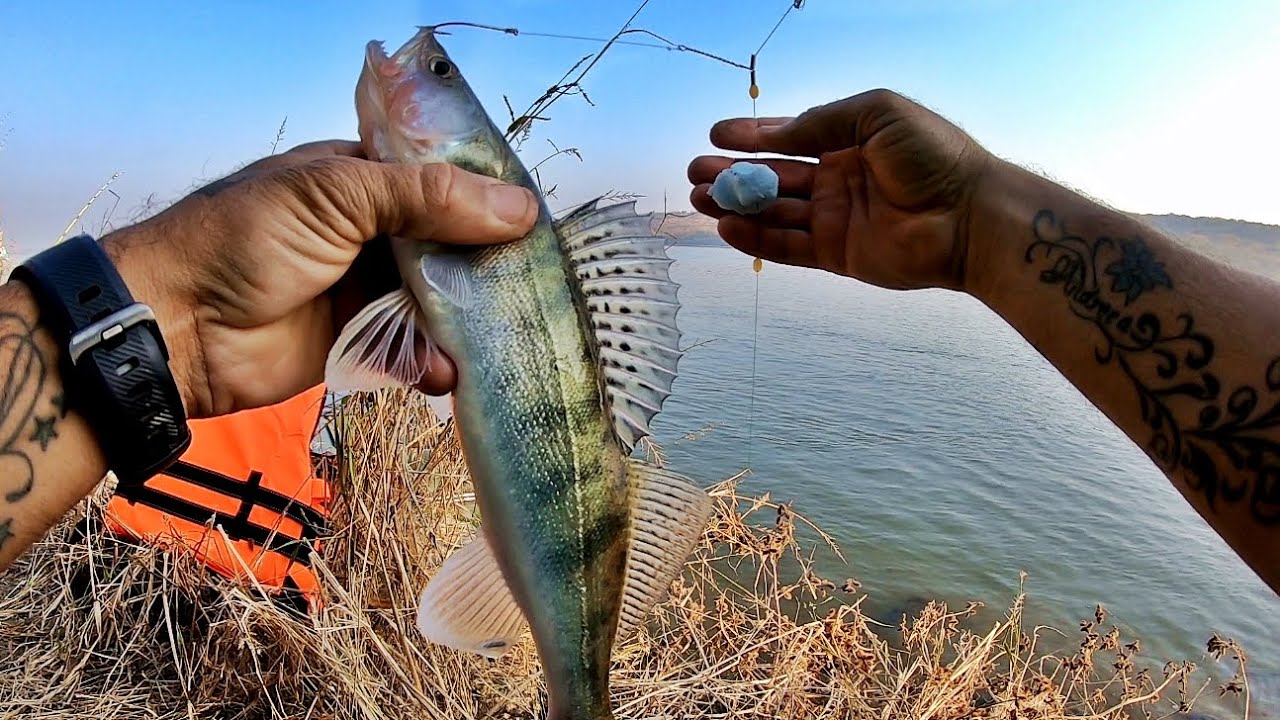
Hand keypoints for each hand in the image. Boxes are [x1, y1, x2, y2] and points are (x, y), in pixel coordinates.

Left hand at [101, 140, 537, 417]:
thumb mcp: (338, 195)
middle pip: (449, 246)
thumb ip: (426, 198)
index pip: (442, 182)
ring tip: (505, 335)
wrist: (177, 326)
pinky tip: (449, 373)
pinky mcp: (358, 345)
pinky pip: (412, 352)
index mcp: (362, 180)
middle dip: (486, 267)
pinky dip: (433, 363)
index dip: (488, 199)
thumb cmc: (246, 239)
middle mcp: (370, 232)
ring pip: (438, 302)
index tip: (537, 222)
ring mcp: (365, 290)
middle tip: (534, 286)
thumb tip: (519, 208)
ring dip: (468, 320)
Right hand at [688, 88, 995, 291]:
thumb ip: (821, 123)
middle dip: (732, 174)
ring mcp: (836, 220)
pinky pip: (788, 247)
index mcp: (848, 143)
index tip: (716, 134)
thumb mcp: (876, 114)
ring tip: (699, 198)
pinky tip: (727, 226)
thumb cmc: (934, 155)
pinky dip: (756, 238)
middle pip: (773, 177)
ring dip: (736, 205)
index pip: (789, 138)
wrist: (969, 215)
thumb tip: (775, 136)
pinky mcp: (837, 255)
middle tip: (696, 172)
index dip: (752, 136)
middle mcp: (837, 181)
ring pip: (774, 212)